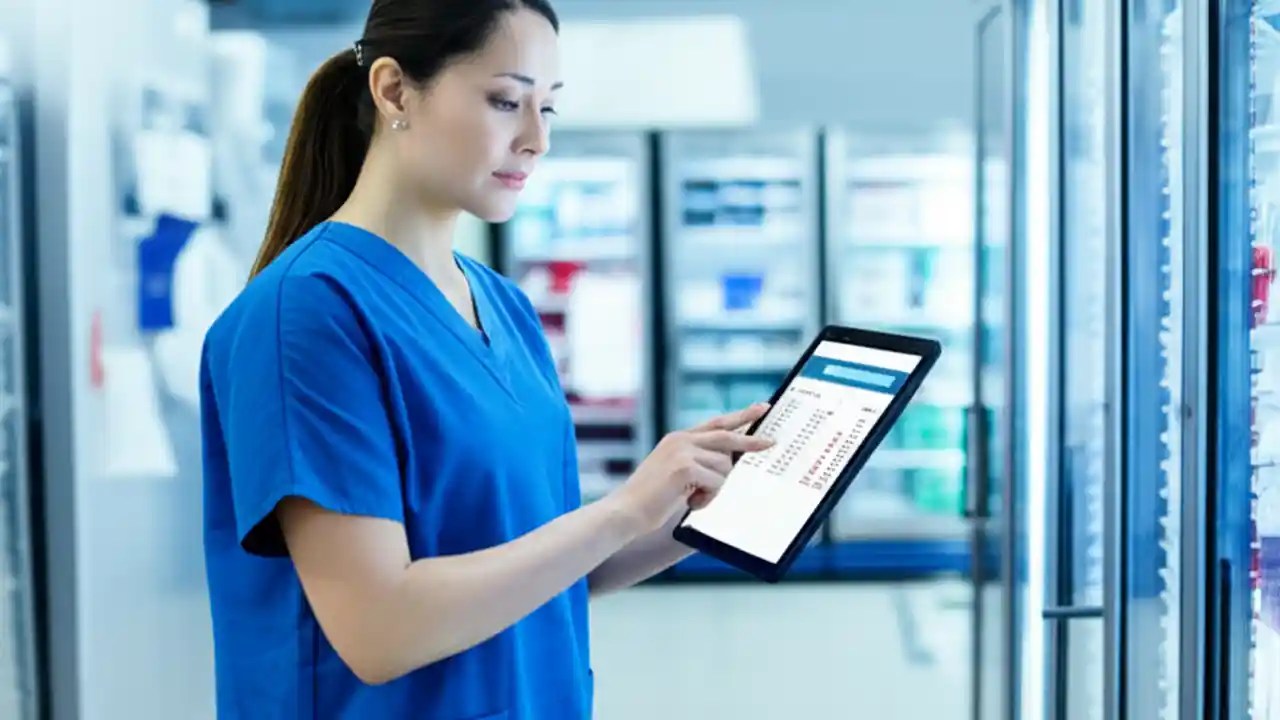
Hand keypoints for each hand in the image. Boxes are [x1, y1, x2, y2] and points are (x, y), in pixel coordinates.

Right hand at [606, 404, 773, 534]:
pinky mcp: (684, 468)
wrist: (626, 511)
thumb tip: (729, 463)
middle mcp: (681, 440)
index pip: (716, 423)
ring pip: (724, 467)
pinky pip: (717, 482)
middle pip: (727, 437)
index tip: (761, 408)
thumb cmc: (650, 500)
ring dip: (716, 489)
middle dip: (751, 440)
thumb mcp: (676, 474)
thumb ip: (697, 463)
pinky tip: (690, 503)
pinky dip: (709, 498)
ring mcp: (682, 451)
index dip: (740, 416)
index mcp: (678, 439)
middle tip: (772, 442)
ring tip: (693, 499)